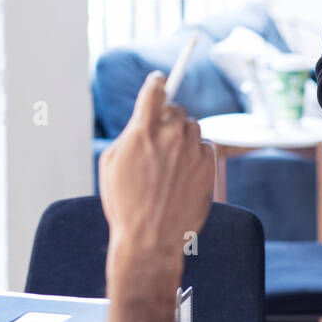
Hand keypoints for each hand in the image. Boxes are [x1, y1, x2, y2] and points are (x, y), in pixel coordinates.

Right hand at [98, 70, 214, 263]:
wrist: (149, 239)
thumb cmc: (124, 204)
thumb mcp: (111, 163)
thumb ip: (130, 133)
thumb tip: (145, 118)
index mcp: (143, 131)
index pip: (155, 89)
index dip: (157, 83)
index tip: (160, 81)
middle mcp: (170, 136)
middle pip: (176, 108)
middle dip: (168, 119)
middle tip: (159, 139)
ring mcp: (192, 150)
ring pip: (192, 126)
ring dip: (183, 137)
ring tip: (170, 164)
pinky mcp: (209, 165)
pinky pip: (206, 145)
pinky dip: (197, 153)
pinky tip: (184, 173)